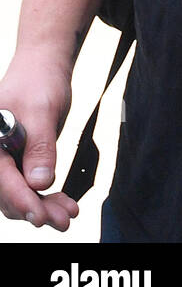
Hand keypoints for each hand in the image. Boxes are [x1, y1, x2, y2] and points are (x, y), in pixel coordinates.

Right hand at [0, 49, 78, 230]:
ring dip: (43, 206)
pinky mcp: (18, 161)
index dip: (21, 199)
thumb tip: (39, 182)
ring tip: (70, 213)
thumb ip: (40, 146)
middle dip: (35, 209)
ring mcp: (5, 159)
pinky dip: (45, 196)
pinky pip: (28, 186)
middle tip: (64, 220)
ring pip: (19, 194)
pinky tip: (65, 203)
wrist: (44, 66)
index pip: (2, 178)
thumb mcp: (42, 110)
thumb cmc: (39, 80)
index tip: (40, 216)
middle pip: (8, 192)